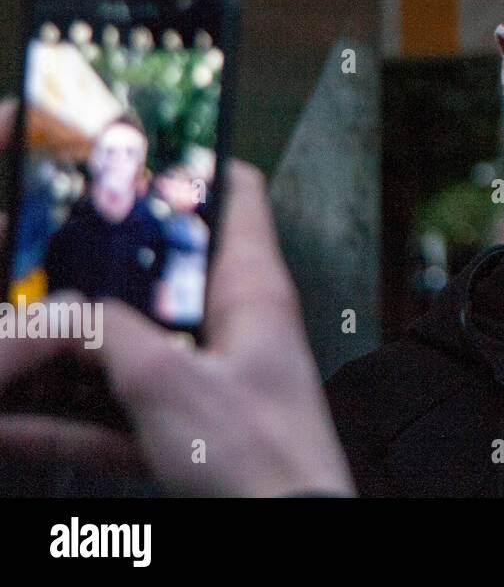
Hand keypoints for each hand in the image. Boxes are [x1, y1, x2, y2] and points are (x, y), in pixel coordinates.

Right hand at [0, 97, 354, 495]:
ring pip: (119, 349)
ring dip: (58, 356)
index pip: (236, 195)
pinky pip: (110, 415)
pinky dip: (59, 421)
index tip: (128, 149)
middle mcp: (230, 324)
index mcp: (250, 289)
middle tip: (29, 258)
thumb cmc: (260, 459)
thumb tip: (61, 311)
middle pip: (154, 273)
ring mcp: (204, 380)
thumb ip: (107, 336)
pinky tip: (6, 426)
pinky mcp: (182, 433)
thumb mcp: (168, 384)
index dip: (190, 163)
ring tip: (6, 347)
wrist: (287, 542)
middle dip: (86, 272)